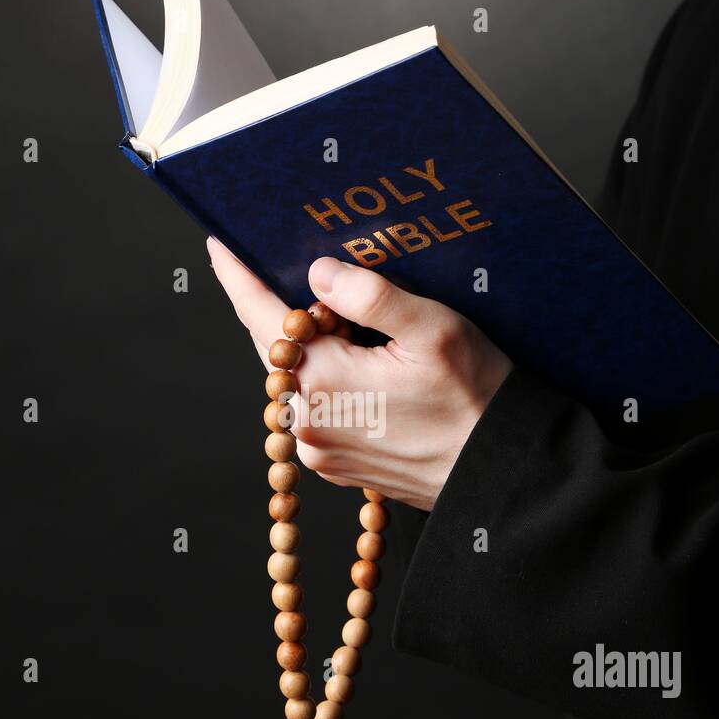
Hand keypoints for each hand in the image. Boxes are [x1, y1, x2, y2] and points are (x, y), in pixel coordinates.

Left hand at [206, 239, 512, 509]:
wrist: (500, 474)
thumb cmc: (475, 400)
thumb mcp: (432, 329)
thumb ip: (369, 296)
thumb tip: (319, 274)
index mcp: (322, 383)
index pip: (261, 317)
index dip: (238, 276)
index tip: (218, 245)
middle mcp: (308, 423)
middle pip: (276, 349)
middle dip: (290, 310)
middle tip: (325, 282)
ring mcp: (320, 450)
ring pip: (298, 378)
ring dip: (316, 348)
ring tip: (367, 333)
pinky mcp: (338, 464)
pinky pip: (316, 407)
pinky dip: (330, 380)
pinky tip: (371, 369)